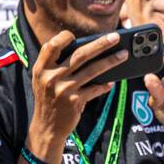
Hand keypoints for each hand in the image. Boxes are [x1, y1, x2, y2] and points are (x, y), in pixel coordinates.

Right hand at [27, 30, 125, 159]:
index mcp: (40, 68)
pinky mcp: (75, 102)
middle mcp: (51, 77)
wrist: (46, 127)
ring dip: (111, 61)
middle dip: (100, 44)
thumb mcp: (43, 80)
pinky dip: (105, 86)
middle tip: (116, 37)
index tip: (75, 36)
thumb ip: (55, 66)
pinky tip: (112, 83)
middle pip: (80, 55)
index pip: (51, 45)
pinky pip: (95, 89)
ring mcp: (64, 90)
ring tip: (123, 54)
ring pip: (92, 70)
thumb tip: (85, 49)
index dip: (64, 38)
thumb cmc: (48, 99)